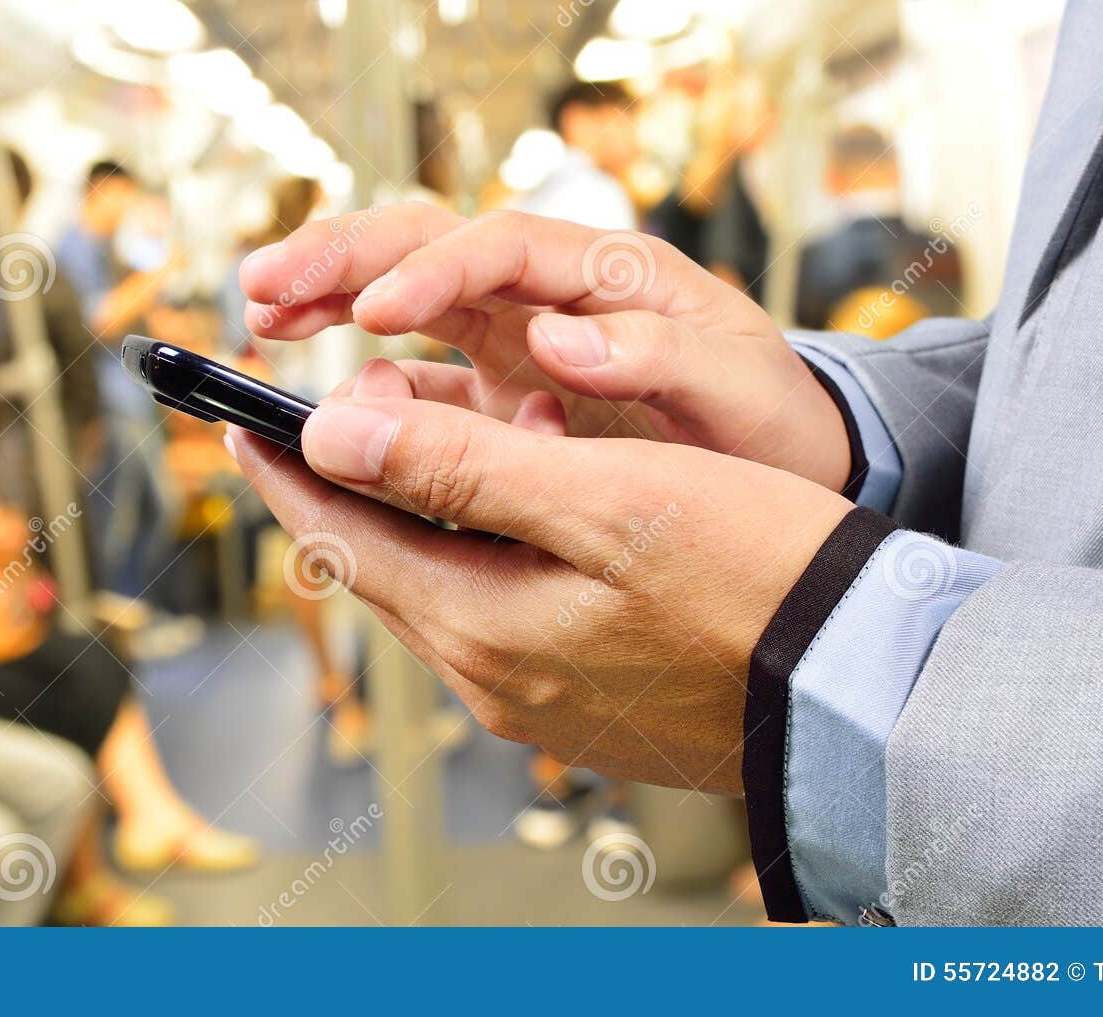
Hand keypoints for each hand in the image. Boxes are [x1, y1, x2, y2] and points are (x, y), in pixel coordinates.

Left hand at [227, 373, 851, 791]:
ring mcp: (537, 698)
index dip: (286, 468)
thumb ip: (458, 468)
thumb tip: (331, 435)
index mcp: (480, 627)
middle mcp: (491, 678)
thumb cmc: (753, 579)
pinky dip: (490, 544)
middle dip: (354, 479)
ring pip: (440, 582)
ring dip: (432, 505)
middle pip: (381, 565)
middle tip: (349, 404)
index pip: (340, 537)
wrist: (862, 688)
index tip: (241, 417)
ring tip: (468, 427)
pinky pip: (498, 609)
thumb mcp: (603, 501)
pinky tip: (538, 504)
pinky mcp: (583, 699)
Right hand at [239, 205, 850, 491]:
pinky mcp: (500, 395)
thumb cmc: (766, 417)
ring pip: (403, 299)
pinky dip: (364, 381)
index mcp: (602, 272)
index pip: (497, 246)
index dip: (429, 271)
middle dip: (341, 257)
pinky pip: (418, 377)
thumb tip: (557, 342)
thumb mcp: (732, 382)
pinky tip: (321, 405)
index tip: (371, 311)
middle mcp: (546, 293)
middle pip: (426, 246)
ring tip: (261, 314)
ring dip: (329, 299)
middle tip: (263, 284)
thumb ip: (656, 355)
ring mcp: (514, 340)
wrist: (786, 462)